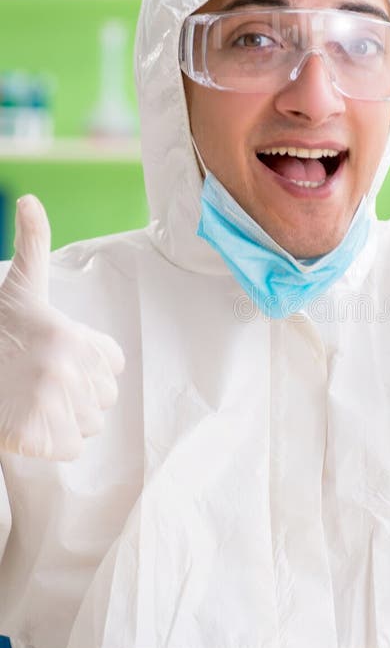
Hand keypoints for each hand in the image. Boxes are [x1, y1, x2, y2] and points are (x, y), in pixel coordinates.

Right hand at [0, 195, 124, 459]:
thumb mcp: (20, 284)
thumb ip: (32, 242)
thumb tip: (29, 199)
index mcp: (73, 334)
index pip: (111, 365)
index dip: (88, 366)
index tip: (57, 359)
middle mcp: (67, 367)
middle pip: (103, 398)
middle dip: (77, 396)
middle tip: (40, 383)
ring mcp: (52, 402)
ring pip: (89, 425)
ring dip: (66, 420)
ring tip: (33, 401)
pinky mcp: (36, 435)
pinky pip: (69, 448)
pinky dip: (52, 444)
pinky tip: (30, 425)